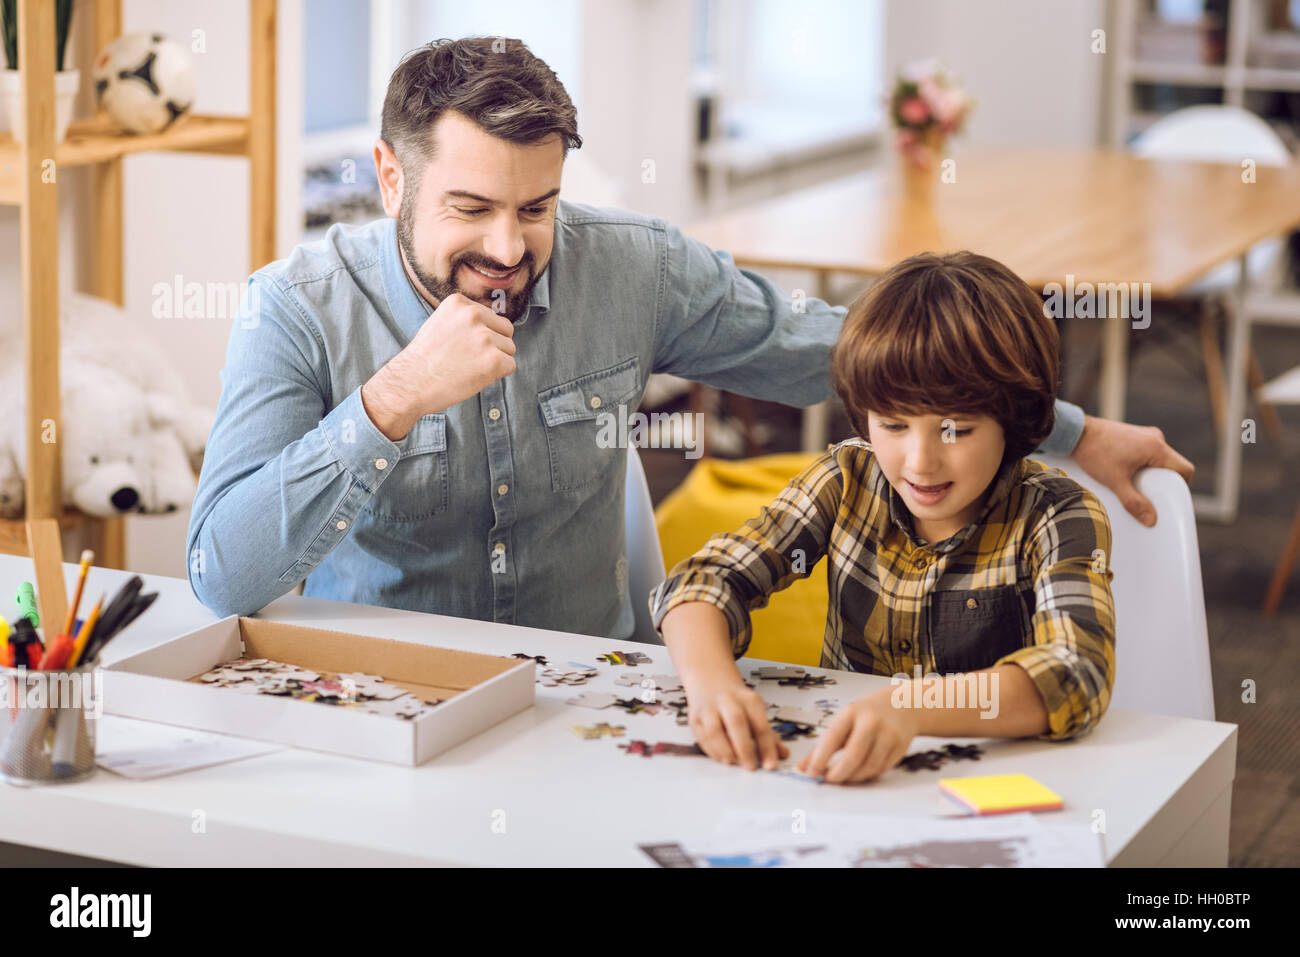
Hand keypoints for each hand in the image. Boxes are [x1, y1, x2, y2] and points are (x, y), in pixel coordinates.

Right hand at [364, 293, 516, 436]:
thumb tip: (495, 326)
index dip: (481, 335)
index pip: (491, 317)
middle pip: (506, 330)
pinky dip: (497, 375)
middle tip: (468, 359)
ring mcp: (484, 337)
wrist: (411, 383)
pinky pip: (510, 365)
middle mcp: (473, 314)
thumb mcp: (441, 323)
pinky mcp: (493, 359)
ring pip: (509, 349)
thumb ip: (466, 320)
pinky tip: (475, 376)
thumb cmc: (425, 359)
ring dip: (494, 361)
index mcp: (459, 302)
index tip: (461, 346)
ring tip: (468, 367)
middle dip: (494, 346)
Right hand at [685, 676, 789, 770]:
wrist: (710, 683)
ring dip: (725, 751)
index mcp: (748, 700)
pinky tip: (722, 758)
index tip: (770, 765)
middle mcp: (728, 701)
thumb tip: (783, 754)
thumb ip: (769, 735)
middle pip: (736, 723)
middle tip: (750, 767)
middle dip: (744, 749)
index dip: (767, 747)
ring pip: (715, 731)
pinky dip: (713, 752)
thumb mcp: (756, 712)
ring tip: (734, 762)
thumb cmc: (736, 702)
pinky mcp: (695, 718)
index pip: (760, 725)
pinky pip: (703, 738)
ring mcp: (709, 709)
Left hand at [797, 687, 919, 783]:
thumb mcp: (843, 720)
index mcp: (851, 712)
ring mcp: (888, 734)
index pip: (832, 738)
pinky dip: (867, 775)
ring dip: (853, 777)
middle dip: (838, 774)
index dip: (820, 759)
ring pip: (868, 767)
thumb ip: (822, 745)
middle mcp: (871, 722)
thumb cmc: (867, 713)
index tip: (811, 773)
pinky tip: (860, 771)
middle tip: (828, 779)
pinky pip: (881, 770)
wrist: (902, 704)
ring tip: (844, 776)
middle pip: (853, 756)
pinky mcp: (900, 747)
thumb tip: (803, 767)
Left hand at [1069, 415, 1193, 526]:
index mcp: (1157, 447)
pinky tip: (1125, 472)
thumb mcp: (1115, 481)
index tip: (1167, 498)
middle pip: (1171, 465)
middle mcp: (1155, 438)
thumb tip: (1151, 520)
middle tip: (1147, 494)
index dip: (1180, 486)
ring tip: (1133, 482)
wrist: (1074, 433)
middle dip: (1162, 481)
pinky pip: (1147, 452)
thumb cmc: (1094, 453)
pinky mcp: (1134, 434)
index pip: (1184, 469)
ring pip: (1158, 459)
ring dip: (1151, 472)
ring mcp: (1144, 434)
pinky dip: (1142, 464)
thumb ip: (1133, 502)